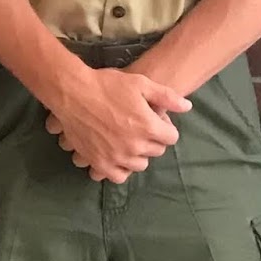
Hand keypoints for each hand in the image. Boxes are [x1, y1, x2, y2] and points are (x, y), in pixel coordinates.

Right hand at [44, 68, 191, 182]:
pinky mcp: (99, 163)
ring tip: (128, 140)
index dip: (165, 127)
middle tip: (140, 127)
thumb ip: (166, 97)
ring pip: (139, 165)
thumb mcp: (140, 84)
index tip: (155, 118)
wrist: (73, 93)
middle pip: (156, 151)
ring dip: (138, 154)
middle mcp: (135, 146)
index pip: (171, 137)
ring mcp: (117, 157)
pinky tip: (116, 156)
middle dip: (153, 139)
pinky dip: (120, 169)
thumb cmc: (108, 85)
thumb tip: (187, 107)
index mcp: (148, 126)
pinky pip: (118, 176)